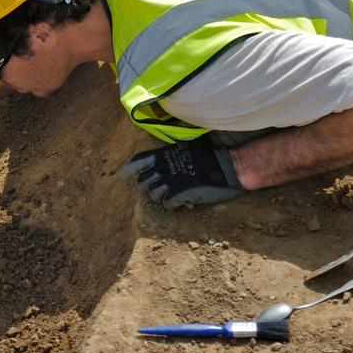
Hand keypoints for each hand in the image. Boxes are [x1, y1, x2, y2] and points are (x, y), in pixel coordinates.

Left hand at [121, 139, 242, 209]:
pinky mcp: (179, 194)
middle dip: (147, 187)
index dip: (128, 171)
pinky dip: (173, 203)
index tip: (123, 176)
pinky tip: (182, 199)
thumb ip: (169, 155)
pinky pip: (167, 204)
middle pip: (141, 183)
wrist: (229, 166)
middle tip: (159, 188)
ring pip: (153, 195)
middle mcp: (162, 168)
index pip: (136, 163)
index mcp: (162, 155)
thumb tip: (160, 161)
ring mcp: (170, 181)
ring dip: (161, 196)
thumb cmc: (209, 156)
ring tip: (173, 193)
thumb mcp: (185, 148)